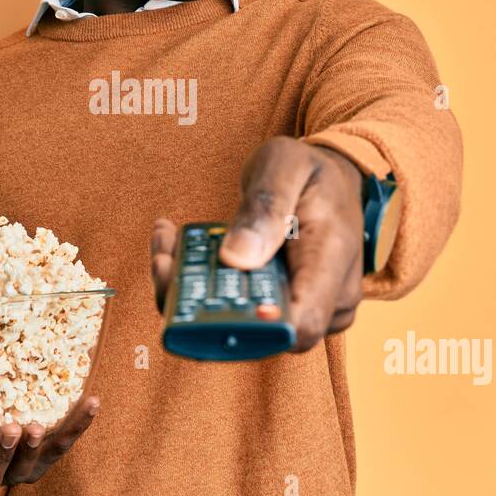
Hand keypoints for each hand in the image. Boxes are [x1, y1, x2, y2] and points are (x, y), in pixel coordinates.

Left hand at [151, 136, 365, 352]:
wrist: (328, 182)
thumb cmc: (310, 172)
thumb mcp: (286, 165)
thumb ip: (266, 207)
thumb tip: (236, 259)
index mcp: (332, 263)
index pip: (301, 325)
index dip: (253, 329)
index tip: (205, 302)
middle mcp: (324, 299)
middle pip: (258, 331)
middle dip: (199, 303)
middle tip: (163, 258)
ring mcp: (301, 308)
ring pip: (239, 324)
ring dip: (192, 292)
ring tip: (165, 244)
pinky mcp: (279, 306)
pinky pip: (236, 310)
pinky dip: (200, 285)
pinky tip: (176, 248)